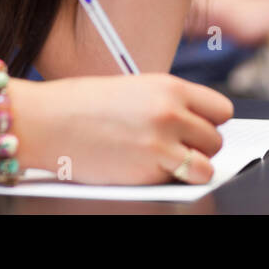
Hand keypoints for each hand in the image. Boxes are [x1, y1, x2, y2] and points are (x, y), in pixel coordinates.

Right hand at [11, 74, 232, 184]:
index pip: (221, 110)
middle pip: (215, 139)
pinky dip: (170, 179)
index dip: (211, 122)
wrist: (47, 121)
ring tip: (169, 162)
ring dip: (193, 166)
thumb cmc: (83, 104)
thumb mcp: (135, 88)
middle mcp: (170, 113)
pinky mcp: (147, 172)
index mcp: (169, 87)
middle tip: (177, 147)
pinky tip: (146, 168)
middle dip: (200, 147)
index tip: (199, 128)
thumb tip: (195, 122)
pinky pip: (179, 180)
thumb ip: (168, 102)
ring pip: (206, 164)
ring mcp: (161, 144)